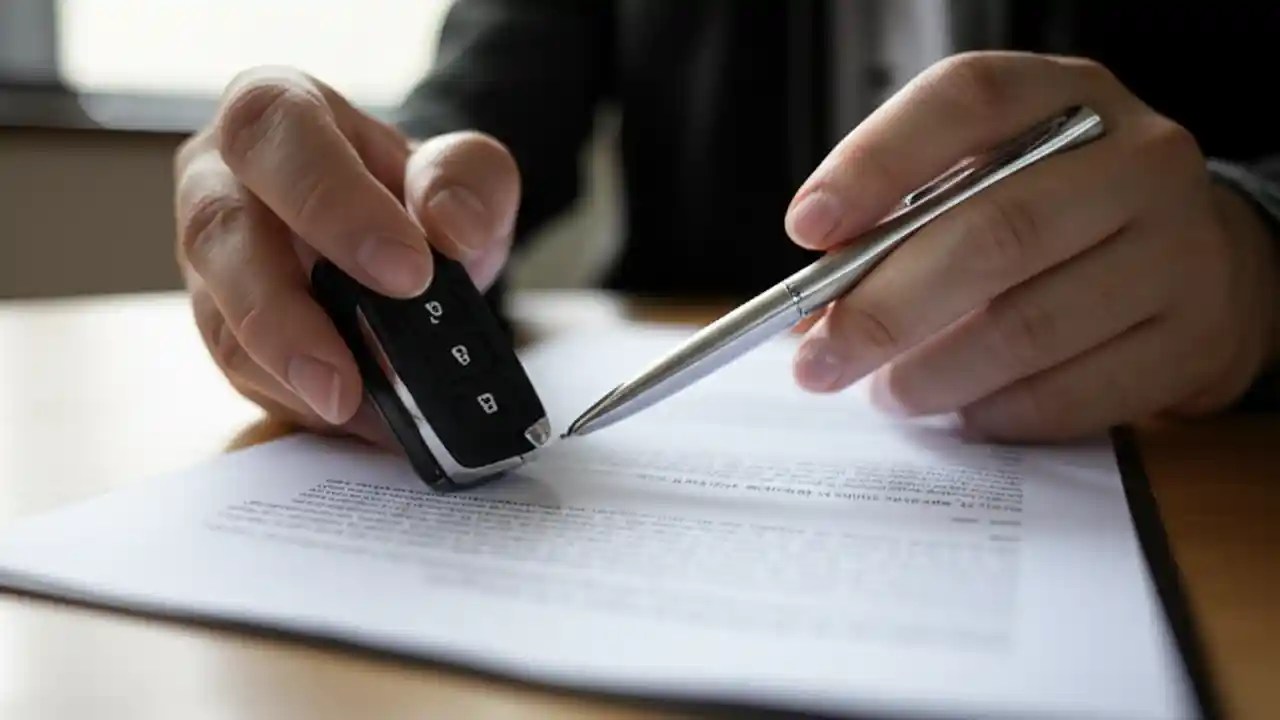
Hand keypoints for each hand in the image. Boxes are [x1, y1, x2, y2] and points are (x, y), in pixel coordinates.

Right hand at [175, 66, 519, 445]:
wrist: (398, 232)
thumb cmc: (411, 191)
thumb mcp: (462, 169)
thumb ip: (467, 181)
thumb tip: (451, 227)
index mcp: (278, 112)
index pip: (280, 136)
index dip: (334, 203)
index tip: (406, 270)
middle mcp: (221, 179)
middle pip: (220, 232)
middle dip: (283, 312)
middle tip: (349, 374)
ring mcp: (211, 260)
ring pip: (219, 317)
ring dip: (284, 373)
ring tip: (349, 408)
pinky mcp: (222, 326)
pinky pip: (242, 372)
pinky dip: (298, 401)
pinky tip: (353, 418)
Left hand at [785, 51, 1279, 440]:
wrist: (1201, 263)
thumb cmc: (1058, 217)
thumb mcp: (989, 180)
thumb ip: (902, 225)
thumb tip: (810, 319)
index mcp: (1065, 98)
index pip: (966, 102)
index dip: (876, 164)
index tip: (806, 230)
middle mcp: (1137, 161)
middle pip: (995, 233)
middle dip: (885, 310)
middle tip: (819, 362)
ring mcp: (1177, 250)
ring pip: (1027, 327)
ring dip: (932, 374)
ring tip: (887, 392)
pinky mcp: (1193, 340)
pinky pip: (1069, 394)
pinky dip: (994, 411)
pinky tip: (963, 409)